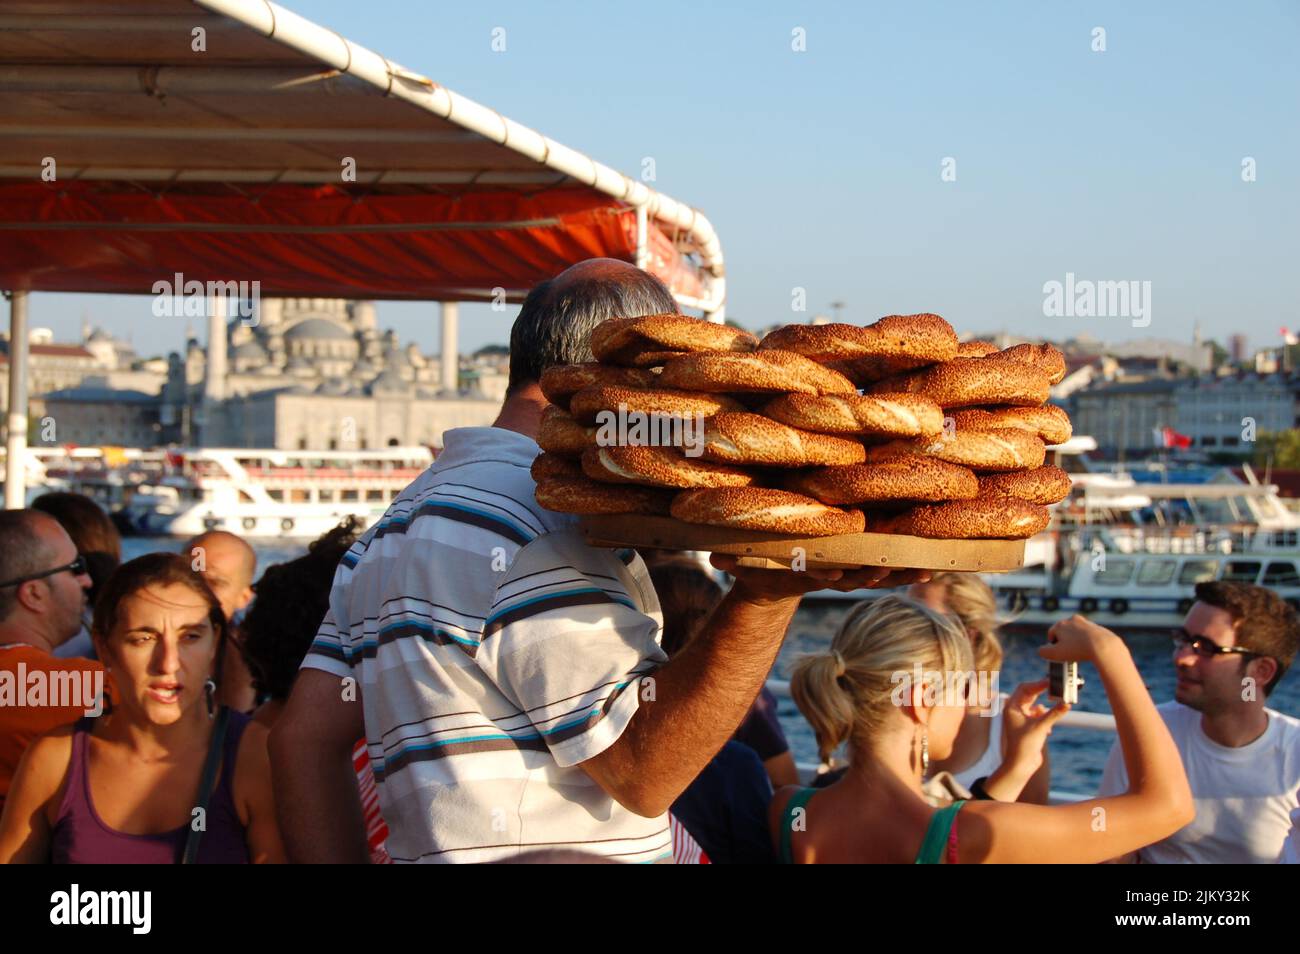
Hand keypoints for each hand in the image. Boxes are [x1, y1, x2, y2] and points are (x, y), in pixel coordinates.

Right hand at [710, 553, 931, 603]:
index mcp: (803, 569)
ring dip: (902, 573)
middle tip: (898, 569)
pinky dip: (908, 569)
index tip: (835, 572)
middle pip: (855, 574)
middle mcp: (829, 572)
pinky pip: (888, 569)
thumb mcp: (743, 564)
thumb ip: (733, 561)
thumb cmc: (758, 566)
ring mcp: (846, 572)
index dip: (825, 572)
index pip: (815, 572)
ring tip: (931, 568)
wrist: (778, 582)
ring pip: (878, 573)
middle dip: (876, 572)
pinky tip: (935, 565)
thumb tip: (713, 557)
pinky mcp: (859, 568)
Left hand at [999, 679, 1069, 779]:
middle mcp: (1014, 711)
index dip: (1038, 684)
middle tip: (1058, 691)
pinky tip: (1048, 730)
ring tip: (1056, 711)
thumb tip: (1067, 704)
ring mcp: (1020, 719)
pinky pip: (1037, 717)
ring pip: (1035, 706)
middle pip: (1030, 695)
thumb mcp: (1041, 726)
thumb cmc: (1025, 745)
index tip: (1052, 682)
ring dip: (1045, 710)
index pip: (1025, 688)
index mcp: (1012, 707)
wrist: (1021, 764)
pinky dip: (1044, 719)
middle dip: (1043, 694)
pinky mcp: (1027, 727)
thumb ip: (1054, 714)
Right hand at [1042, 614, 1118, 663]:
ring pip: (1077, 633)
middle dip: (1065, 641)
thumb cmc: (1078, 650)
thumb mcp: (1055, 654)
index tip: (1058, 653)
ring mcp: (1086, 623)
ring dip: (1076, 641)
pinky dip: (1088, 641)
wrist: (1103, 646)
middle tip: (1069, 653)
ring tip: (1080, 653)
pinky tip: (1090, 650)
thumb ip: (1043, 652)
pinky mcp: (1097, 627)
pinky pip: (1089, 635)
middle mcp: (1073, 620)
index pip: (1052, 633)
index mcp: (1061, 624)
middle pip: (1065, 631)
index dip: (1053, 644)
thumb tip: (1041, 650)